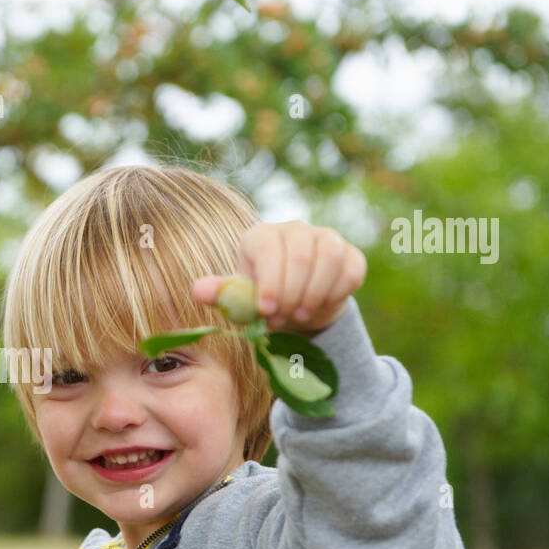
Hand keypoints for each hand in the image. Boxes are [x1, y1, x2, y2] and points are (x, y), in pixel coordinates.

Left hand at [191, 220, 366, 335]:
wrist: (296, 306)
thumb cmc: (262, 299)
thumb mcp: (239, 300)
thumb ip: (220, 293)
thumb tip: (198, 290)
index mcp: (261, 235)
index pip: (268, 247)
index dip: (269, 281)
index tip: (265, 311)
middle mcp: (295, 229)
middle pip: (300, 255)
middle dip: (290, 293)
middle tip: (281, 319)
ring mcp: (326, 238)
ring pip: (328, 259)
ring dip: (313, 294)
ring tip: (298, 315)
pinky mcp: (350, 254)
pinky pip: (349, 271)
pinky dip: (334, 294)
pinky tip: (318, 306)